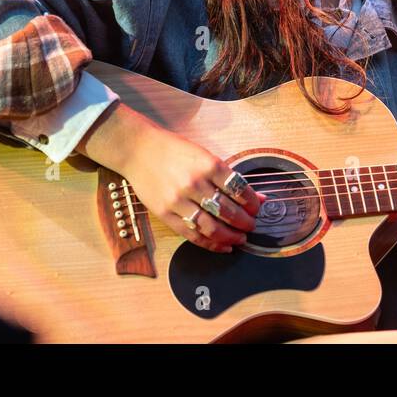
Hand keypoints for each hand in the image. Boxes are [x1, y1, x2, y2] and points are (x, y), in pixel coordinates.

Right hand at [121, 113, 266, 253]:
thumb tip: (256, 195)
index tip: (257, 208)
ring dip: (231, 236)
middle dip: (245, 222)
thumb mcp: (204, 155)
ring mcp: (178, 201)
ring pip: (211, 227)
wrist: (139, 150)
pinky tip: (223, 246)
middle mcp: (194, 184)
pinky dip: (211, 244)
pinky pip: (192, 234)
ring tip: (240, 238)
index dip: (252, 203)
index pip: (239, 189)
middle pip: (228, 211)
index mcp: (208, 165)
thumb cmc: (174, 150)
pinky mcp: (165, 214)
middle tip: (251, 225)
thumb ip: (228, 176)